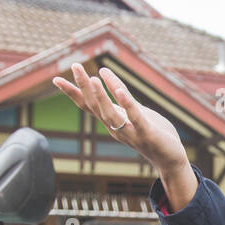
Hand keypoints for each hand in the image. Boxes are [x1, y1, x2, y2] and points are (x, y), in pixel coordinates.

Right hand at [53, 63, 185, 172]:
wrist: (169, 159)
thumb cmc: (151, 133)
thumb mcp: (133, 110)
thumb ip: (120, 94)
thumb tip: (104, 72)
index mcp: (111, 121)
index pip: (88, 105)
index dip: (72, 92)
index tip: (55, 79)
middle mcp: (116, 128)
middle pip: (95, 106)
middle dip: (84, 86)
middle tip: (74, 66)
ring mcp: (130, 133)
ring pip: (111, 114)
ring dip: (101, 97)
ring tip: (93, 78)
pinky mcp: (147, 134)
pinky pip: (135, 118)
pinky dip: (127, 105)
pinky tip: (119, 91)